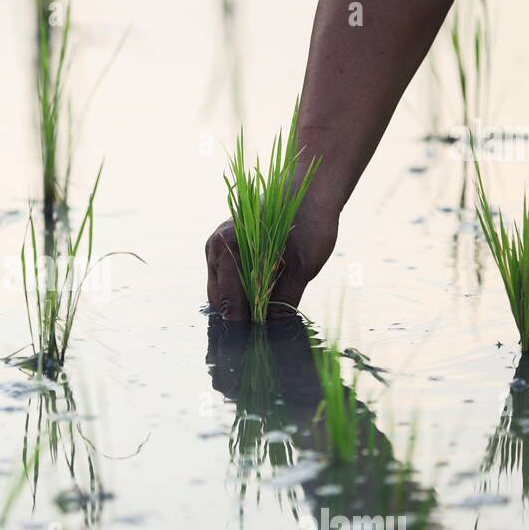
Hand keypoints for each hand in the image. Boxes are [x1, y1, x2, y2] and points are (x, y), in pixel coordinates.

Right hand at [205, 202, 338, 321]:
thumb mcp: (302, 267)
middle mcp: (216, 246)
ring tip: (263, 320)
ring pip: (221, 291)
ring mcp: (218, 247)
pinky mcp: (227, 249)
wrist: (311, 190)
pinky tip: (261, 300)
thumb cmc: (308, 221)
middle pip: (219, 299)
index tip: (260, 340)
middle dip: (239, 318)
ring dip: (240, 306)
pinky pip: (228, 279)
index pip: (229, 300)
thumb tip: (274, 329)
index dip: (244, 323)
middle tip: (262, 334)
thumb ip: (284, 300)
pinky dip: (241, 293)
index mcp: (228, 246)